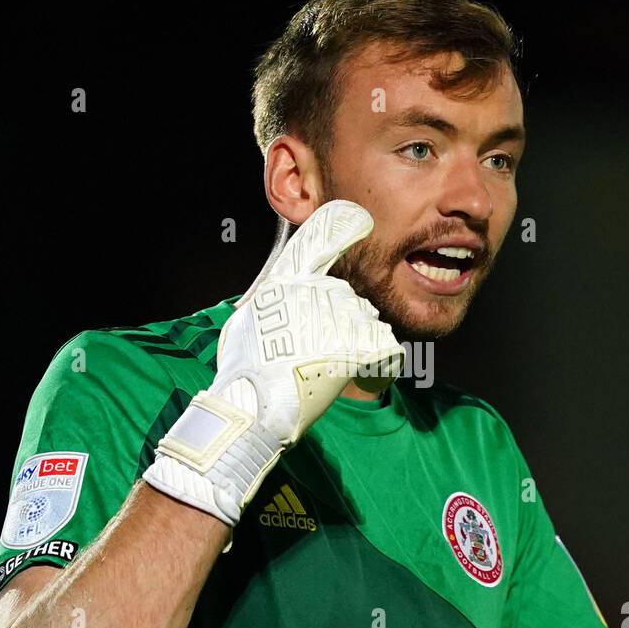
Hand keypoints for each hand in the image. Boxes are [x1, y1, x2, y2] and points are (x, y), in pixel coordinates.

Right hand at [143, 200, 404, 534]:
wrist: (254, 408)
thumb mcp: (251, 318)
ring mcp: (338, 316)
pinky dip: (372, 360)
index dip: (343, 224)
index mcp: (284, 279)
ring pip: (362, 318)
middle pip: (345, 293)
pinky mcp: (357, 343)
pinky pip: (381, 344)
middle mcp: (313, 289)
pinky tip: (348, 372)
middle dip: (337, 317)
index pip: (320, 237)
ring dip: (351, 339)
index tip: (358, 219)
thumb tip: (298, 282)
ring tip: (319, 364)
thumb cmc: (246, 369)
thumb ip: (279, 292)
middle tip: (308, 349)